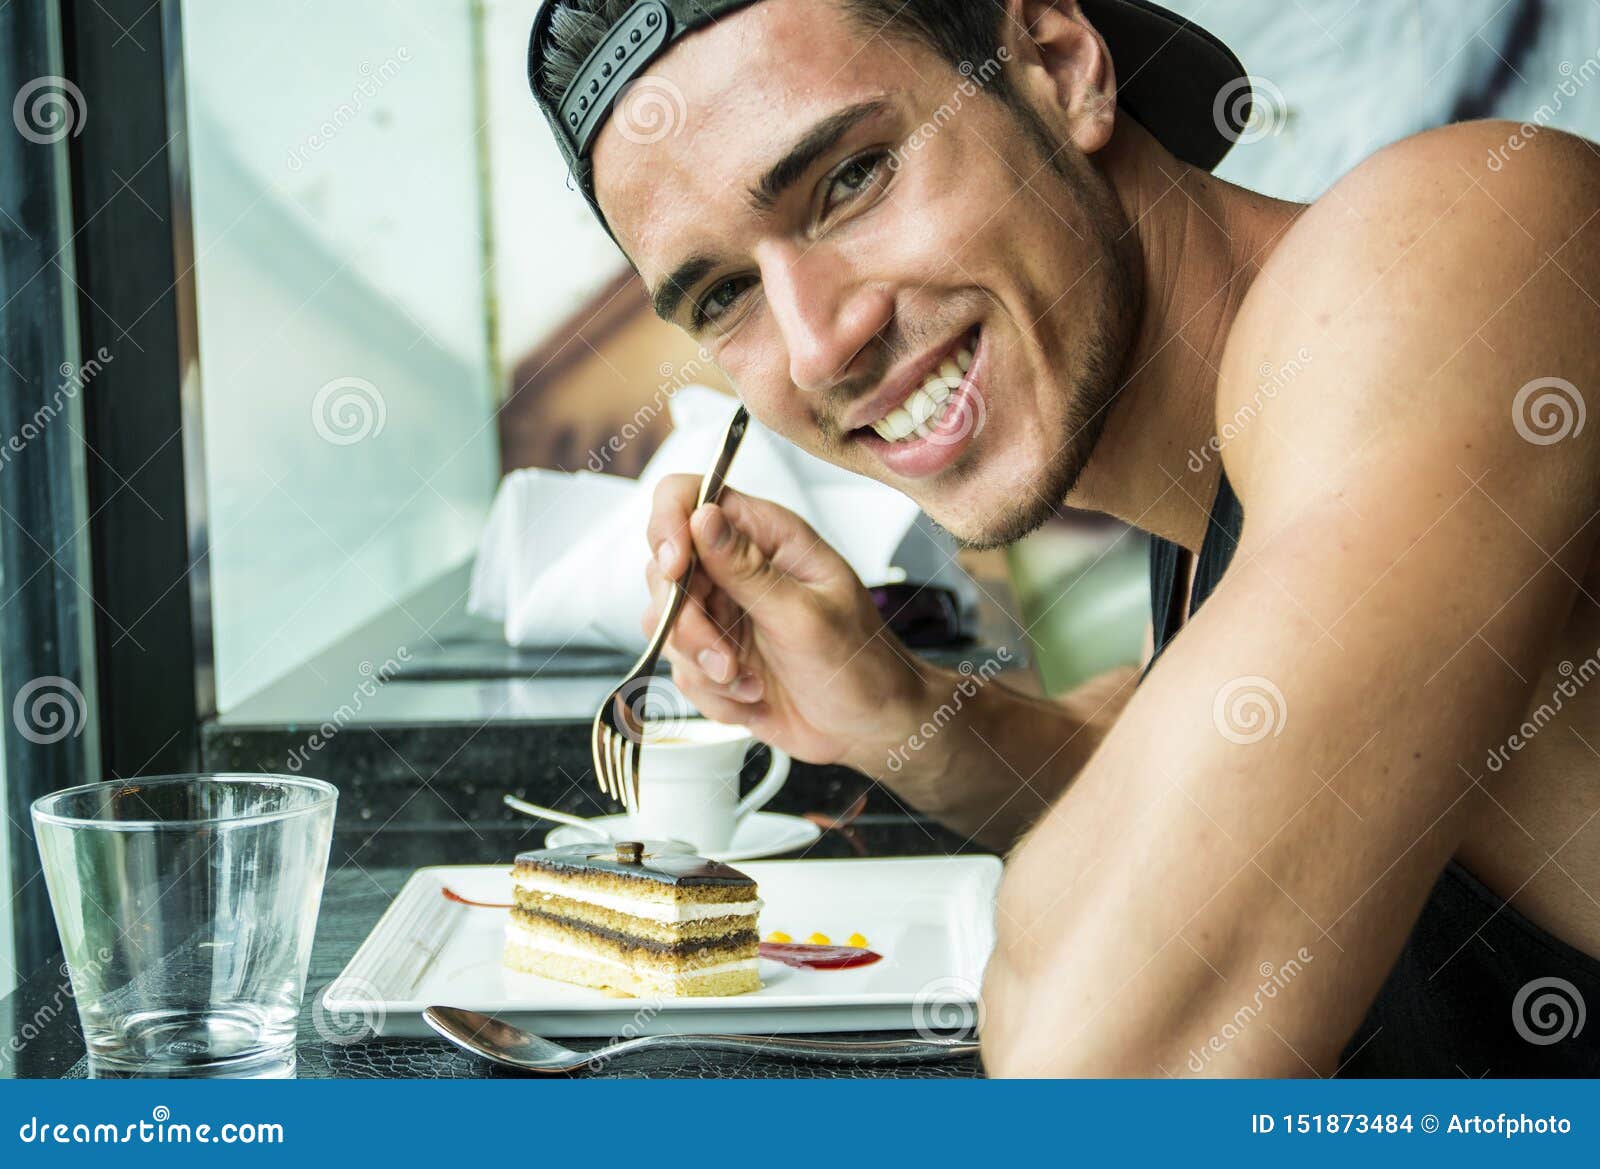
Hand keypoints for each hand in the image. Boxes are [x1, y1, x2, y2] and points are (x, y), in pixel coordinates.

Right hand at [643, 475, 929, 770]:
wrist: (870, 724)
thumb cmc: (861, 662)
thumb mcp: (805, 615)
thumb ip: (747, 570)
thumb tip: (702, 517)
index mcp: (767, 537)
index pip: (691, 496)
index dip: (669, 524)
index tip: (675, 568)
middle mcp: (737, 568)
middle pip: (664, 568)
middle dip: (686, 621)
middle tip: (725, 658)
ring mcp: (723, 612)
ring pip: (665, 624)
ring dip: (702, 664)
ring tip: (748, 680)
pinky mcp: (715, 653)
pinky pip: (682, 669)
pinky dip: (713, 692)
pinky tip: (753, 695)